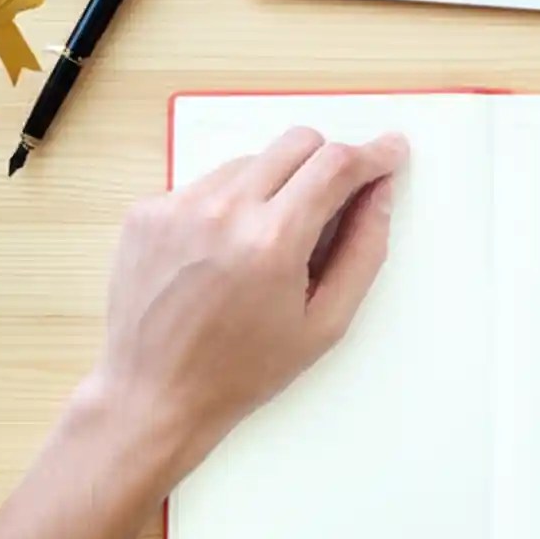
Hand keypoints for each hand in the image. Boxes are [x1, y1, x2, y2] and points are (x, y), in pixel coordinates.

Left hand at [94, 127, 409, 480]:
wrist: (154, 395)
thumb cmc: (245, 370)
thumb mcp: (324, 324)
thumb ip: (363, 252)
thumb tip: (380, 193)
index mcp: (273, 241)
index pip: (335, 165)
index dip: (372, 153)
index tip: (391, 150)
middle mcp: (224, 210)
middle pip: (297, 143)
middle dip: (327, 163)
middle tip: (332, 204)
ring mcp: (178, 205)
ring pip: (252, 160)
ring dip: (275, 185)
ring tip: (265, 244)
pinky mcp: (148, 210)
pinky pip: (208, 182)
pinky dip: (230, 204)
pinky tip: (221, 252)